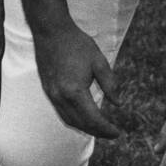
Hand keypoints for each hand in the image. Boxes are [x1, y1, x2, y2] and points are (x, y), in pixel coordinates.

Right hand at [34, 22, 121, 138]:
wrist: (50, 31)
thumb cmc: (76, 43)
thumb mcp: (99, 61)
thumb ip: (110, 84)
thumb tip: (118, 103)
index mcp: (75, 91)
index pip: (93, 119)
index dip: (106, 129)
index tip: (117, 133)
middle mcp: (61, 97)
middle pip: (81, 124)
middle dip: (97, 132)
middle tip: (112, 133)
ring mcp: (52, 95)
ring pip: (69, 121)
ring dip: (85, 128)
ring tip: (100, 129)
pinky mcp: (48, 91)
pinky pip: (62, 113)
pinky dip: (74, 120)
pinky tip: (84, 118)